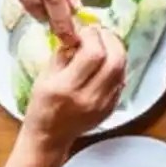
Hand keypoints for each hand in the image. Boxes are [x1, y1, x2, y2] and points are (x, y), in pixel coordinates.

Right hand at [23, 26, 126, 146]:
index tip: (86, 29)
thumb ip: (64, 53)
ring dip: (117, 51)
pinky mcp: (111, 109)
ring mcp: (103, 105)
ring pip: (122, 70)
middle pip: (115, 60)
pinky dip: (117, 66)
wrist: (51, 136)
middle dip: (111, 40)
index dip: (93, 36)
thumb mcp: (45, 76)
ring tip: (106, 42)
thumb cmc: (43, 105)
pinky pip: (121, 81)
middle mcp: (89, 97)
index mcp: (67, 88)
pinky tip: (107, 61)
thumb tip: (80, 33)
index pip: (93, 54)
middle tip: (101, 32)